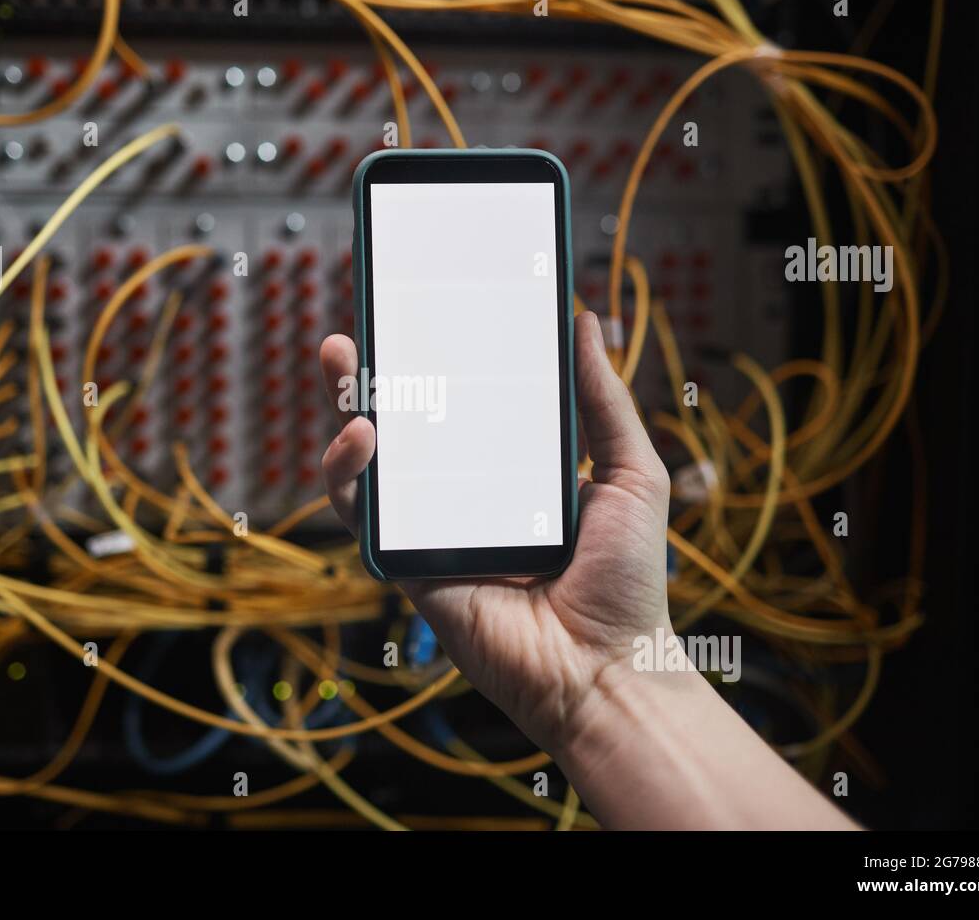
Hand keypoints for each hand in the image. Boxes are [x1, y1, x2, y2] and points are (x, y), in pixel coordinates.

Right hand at [318, 311, 674, 753]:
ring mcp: (433, 528)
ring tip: (348, 371)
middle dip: (370, 378)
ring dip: (348, 411)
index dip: (434, 360)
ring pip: (372, 465)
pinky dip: (349, 476)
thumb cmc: (627, 579)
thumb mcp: (630, 472)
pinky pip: (364, 516)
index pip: (462, 403)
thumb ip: (603, 401)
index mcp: (512, 469)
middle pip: (406, 426)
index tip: (417, 311)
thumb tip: (585, 322)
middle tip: (353, 334)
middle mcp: (466, 494)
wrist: (606, 666)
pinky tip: (364, 437)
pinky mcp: (409, 565)